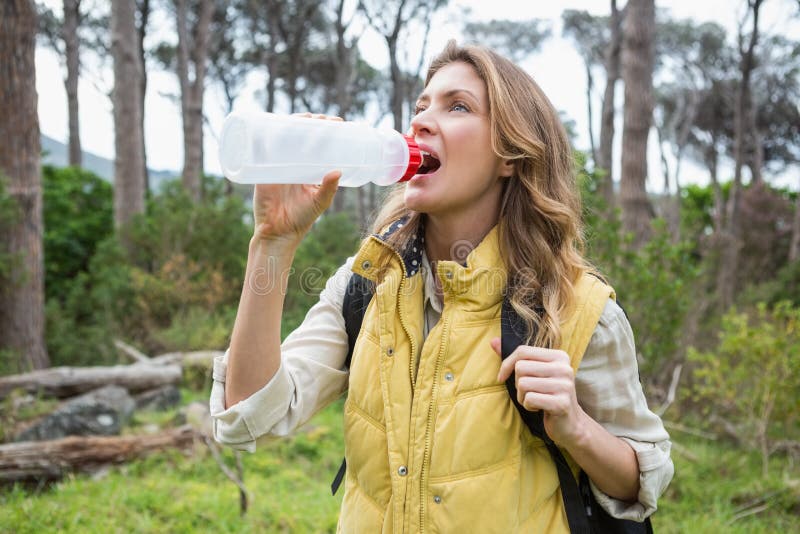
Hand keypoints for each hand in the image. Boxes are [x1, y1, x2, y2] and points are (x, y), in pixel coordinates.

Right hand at [252, 113, 342, 245]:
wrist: (277, 232)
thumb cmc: (301, 219)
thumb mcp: (319, 202)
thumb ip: (328, 188)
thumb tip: (339, 170)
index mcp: (310, 170)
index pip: (320, 145)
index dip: (327, 131)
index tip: (337, 122)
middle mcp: (295, 164)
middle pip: (303, 136)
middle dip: (312, 123)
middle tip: (322, 118)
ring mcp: (278, 164)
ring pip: (285, 138)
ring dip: (294, 123)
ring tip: (305, 116)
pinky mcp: (263, 168)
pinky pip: (263, 148)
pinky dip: (266, 134)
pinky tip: (274, 123)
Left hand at [491, 337, 587, 446]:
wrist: (569, 422)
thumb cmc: (546, 394)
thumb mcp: (534, 373)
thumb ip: (515, 358)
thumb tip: (493, 341)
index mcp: (559, 356)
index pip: (523, 351)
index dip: (506, 364)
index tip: (502, 377)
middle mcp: (564, 368)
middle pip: (521, 368)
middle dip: (517, 383)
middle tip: (529, 392)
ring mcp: (565, 385)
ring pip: (523, 384)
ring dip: (522, 396)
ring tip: (534, 400)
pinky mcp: (561, 403)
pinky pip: (529, 399)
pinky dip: (528, 406)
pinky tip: (539, 408)